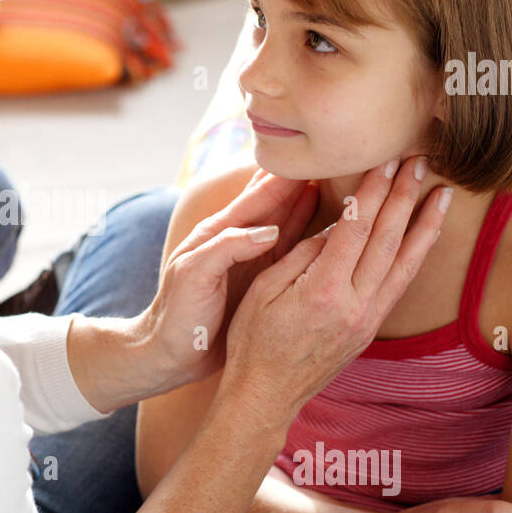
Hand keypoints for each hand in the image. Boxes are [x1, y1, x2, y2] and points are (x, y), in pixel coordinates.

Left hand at [138, 168, 318, 388]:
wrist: (170, 354)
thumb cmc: (176, 315)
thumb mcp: (193, 276)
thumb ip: (227, 249)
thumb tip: (271, 231)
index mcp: (217, 233)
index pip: (256, 198)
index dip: (285, 178)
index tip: (314, 158)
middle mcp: (236, 240)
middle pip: (275, 203)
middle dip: (303, 180)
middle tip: (335, 158)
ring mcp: (251, 260)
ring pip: (287, 222)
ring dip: (311, 202)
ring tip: (341, 181)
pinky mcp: (262, 280)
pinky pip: (292, 251)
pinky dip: (312, 235)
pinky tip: (331, 224)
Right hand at [214, 155, 450, 421]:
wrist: (264, 395)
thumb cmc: (252, 340)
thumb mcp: (265, 290)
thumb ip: (302, 254)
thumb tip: (337, 226)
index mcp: (323, 291)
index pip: (356, 229)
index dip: (373, 191)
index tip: (385, 161)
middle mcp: (353, 306)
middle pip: (387, 240)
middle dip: (405, 196)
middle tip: (420, 161)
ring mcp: (367, 321)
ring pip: (405, 264)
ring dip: (425, 224)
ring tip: (444, 193)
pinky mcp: (370, 330)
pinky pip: (400, 285)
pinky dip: (416, 256)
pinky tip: (426, 236)